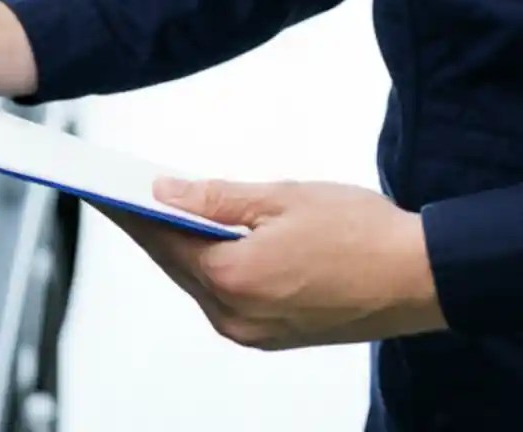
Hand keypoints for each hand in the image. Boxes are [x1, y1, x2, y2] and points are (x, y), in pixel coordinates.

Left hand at [99, 178, 447, 349]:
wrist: (423, 278)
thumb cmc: (363, 232)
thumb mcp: (282, 198)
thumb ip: (215, 197)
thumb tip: (163, 190)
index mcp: (233, 277)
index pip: (160, 236)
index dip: (126, 208)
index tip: (99, 186)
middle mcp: (235, 315)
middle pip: (173, 262)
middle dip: (145, 225)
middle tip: (118, 193)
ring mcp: (251, 331)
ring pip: (195, 281)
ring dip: (176, 247)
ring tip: (154, 210)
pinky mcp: (269, 336)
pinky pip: (220, 297)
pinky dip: (206, 267)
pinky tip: (201, 242)